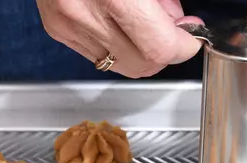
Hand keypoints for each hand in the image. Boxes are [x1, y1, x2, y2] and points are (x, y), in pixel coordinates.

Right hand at [36, 0, 203, 77]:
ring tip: (143, 21)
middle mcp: (84, 14)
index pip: (158, 48)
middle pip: (140, 65)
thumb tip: (177, 22)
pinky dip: (114, 44)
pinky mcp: (56, 28)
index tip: (190, 36)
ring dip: (138, 51)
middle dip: (163, 52)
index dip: (182, 46)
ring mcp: (67, 24)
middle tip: (172, 30)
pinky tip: (119, 20)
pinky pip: (95, 53)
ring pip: (117, 64)